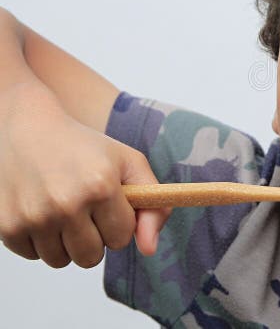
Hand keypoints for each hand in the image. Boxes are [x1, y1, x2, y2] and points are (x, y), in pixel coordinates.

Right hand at [0, 83, 170, 267]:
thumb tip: (150, 249)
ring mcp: (34, 217)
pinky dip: (40, 240)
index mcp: (101, 186)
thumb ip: (154, 206)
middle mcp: (67, 203)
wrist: (29, 129)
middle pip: (92, 257)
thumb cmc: (84, 148)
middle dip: (94, 237)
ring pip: (62, 261)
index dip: (118, 222)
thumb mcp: (130, 164)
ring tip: (64, 210)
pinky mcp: (8, 226)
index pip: (121, 238)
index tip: (109, 203)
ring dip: (66, 242)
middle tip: (86, 208)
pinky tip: (41, 211)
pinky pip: (34, 256)